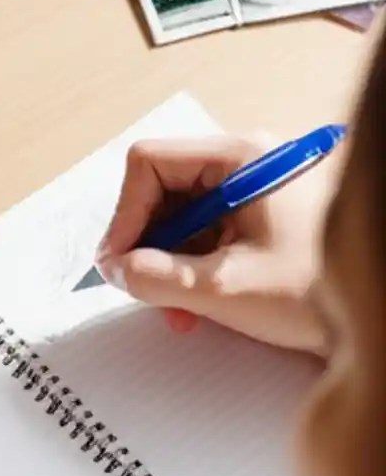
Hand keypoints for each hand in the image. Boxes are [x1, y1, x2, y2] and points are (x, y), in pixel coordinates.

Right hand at [94, 135, 334, 353]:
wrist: (379, 316)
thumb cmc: (320, 291)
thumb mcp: (224, 287)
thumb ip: (155, 276)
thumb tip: (115, 269)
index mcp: (240, 158)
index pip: (149, 164)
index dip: (125, 214)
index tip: (119, 261)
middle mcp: (247, 163)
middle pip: (163, 190)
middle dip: (147, 245)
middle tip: (143, 290)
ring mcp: (256, 188)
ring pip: (182, 215)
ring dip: (169, 263)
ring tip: (180, 310)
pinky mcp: (263, 216)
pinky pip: (208, 231)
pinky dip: (194, 266)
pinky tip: (202, 303)